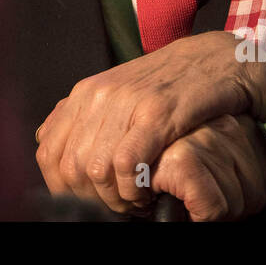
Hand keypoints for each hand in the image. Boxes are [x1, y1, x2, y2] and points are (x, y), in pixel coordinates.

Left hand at [34, 31, 265, 213]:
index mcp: (84, 93)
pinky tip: (149, 191)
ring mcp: (127, 102)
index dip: (64, 188)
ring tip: (136, 199)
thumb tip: (49, 145)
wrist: (217, 59)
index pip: (48, 153)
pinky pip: (128, 162)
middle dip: (93, 198)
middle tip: (119, 204)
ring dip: (116, 197)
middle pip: (70, 167)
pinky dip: (134, 187)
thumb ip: (86, 118)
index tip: (90, 200)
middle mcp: (99, 95)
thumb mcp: (119, 95)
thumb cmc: (168, 84)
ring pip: (96, 168)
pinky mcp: (158, 112)